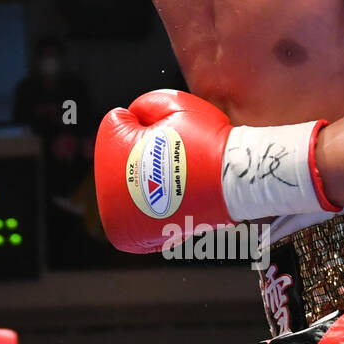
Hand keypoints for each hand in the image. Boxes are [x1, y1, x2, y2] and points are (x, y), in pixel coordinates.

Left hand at [94, 90, 332, 252]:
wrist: (236, 181)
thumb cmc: (205, 143)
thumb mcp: (171, 103)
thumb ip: (141, 105)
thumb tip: (130, 117)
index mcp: (107, 159)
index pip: (115, 125)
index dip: (142, 121)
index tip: (162, 131)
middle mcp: (107, 199)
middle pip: (118, 158)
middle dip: (138, 151)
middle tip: (170, 155)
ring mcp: (123, 224)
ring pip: (128, 185)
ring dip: (144, 179)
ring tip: (174, 175)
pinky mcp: (140, 239)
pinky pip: (140, 212)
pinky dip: (154, 202)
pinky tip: (174, 193)